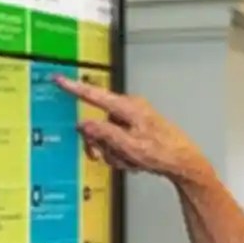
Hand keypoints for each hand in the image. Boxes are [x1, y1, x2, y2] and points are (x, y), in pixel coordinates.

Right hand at [54, 75, 211, 184]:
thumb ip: (104, 134)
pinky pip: (118, 142)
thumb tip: (85, 124)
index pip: (95, 95)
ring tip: (133, 160)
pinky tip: (136, 161)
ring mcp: (133, 120)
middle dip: (103, 145)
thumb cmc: (163, 152)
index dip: (74, 88)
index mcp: (128, 107)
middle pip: (99, 124)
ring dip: (116, 153)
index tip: (59, 80)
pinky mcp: (136, 130)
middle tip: (114, 157)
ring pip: (108, 137)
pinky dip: (123, 154)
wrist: (184, 162)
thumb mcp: (129, 147)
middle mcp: (130, 109)